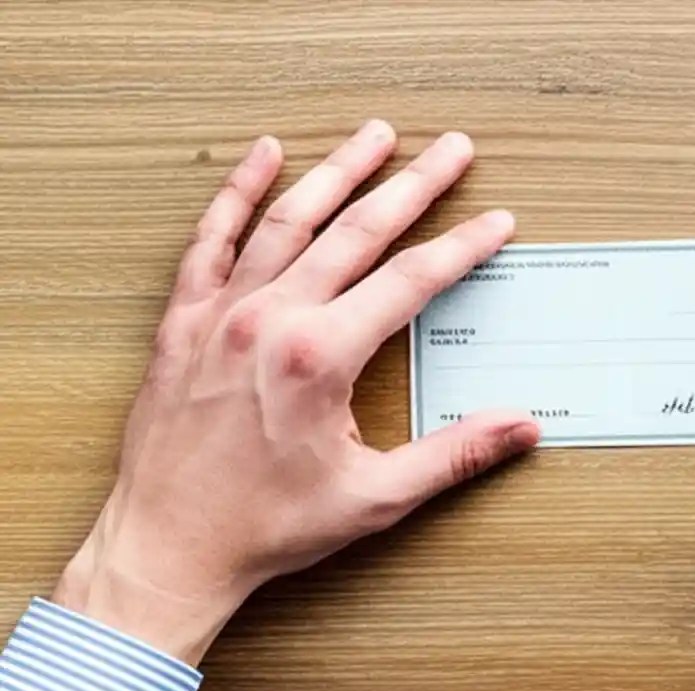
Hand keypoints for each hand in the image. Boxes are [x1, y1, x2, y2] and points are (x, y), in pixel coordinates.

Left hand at [52, 121, 539, 664]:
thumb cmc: (266, 526)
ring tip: (376, 135)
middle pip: (358, 231)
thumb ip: (455, 454)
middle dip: (414, 185)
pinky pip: (210, 240)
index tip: (496, 221)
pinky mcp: (184, 320)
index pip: (411, 280)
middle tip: (452, 148)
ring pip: (288, 219)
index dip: (462, 246)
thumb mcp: (375, 498)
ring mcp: (222, 313)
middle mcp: (271, 319)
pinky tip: (262, 156)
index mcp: (321, 357)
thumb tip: (522, 428)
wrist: (167, 547)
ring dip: (337, 171)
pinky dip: (236, 194)